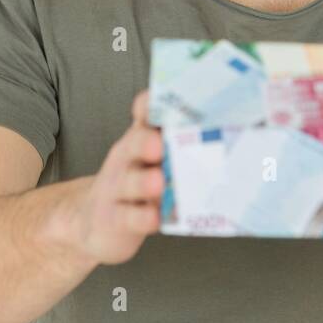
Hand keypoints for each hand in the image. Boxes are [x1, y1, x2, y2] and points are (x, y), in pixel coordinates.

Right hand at [73, 90, 164, 264]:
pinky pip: (128, 217)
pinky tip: (155, 218)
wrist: (91, 220)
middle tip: (160, 145)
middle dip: (147, 142)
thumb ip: (181, 148)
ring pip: (130, 181)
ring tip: (158, 183)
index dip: (152, 105)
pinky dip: (142, 217)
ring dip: (144, 181)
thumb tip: (231, 136)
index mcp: (140, 139)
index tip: (168, 102)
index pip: (144, 114)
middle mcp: (127, 159)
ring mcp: (116, 188)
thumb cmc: (136, 185)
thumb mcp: (153, 162)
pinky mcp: (114, 219)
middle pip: (135, 143)